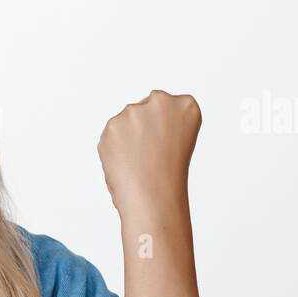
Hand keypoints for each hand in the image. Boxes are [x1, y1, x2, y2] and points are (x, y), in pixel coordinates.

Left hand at [97, 90, 200, 216]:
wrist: (154, 195)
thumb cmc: (170, 175)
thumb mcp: (181, 140)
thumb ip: (164, 121)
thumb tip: (137, 120)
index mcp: (187, 105)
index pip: (169, 107)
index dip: (164, 128)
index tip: (167, 143)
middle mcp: (161, 101)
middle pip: (144, 109)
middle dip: (142, 127)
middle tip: (149, 154)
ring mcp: (134, 111)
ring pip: (126, 121)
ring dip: (127, 137)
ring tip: (138, 160)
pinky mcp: (112, 125)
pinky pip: (111, 134)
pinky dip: (113, 148)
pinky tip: (125, 161)